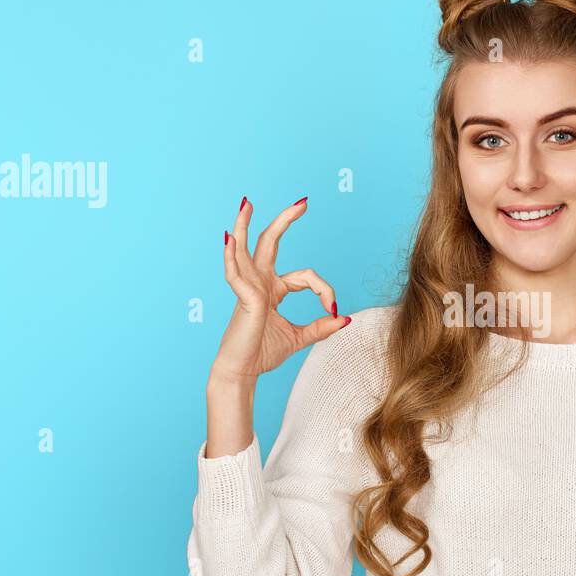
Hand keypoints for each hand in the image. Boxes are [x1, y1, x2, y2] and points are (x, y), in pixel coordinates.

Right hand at [211, 196, 346, 385]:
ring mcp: (249, 287)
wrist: (243, 372)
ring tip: (246, 203)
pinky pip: (236, 273)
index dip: (324, 291)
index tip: (333, 310)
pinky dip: (232, 255)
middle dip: (285, 221)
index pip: (306, 278)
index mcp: (273, 289)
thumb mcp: (300, 337)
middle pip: (271, 243)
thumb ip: (322, 327)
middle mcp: (260, 282)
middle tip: (303, 203)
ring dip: (245, 225)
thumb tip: (345, 318)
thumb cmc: (263, 353)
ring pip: (247, 249)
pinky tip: (230, 238)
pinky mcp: (243, 297)